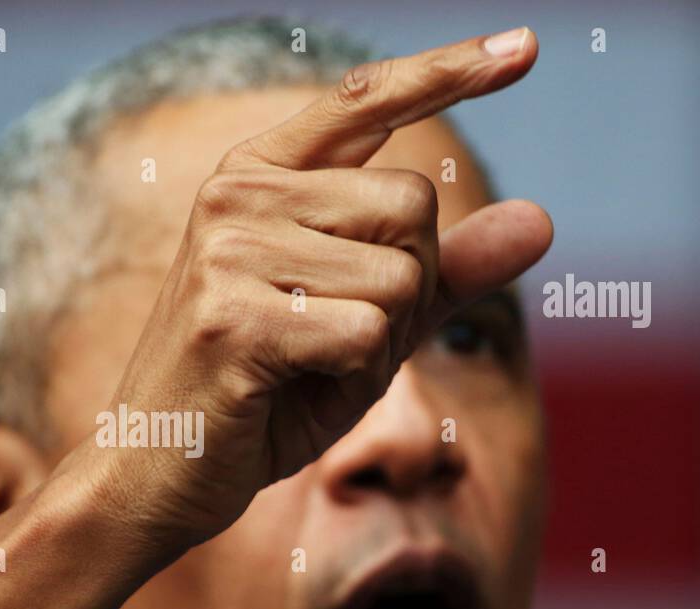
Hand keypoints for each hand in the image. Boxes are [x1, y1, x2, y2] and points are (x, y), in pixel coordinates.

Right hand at [83, 28, 553, 552]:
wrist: (155, 473)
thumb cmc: (261, 395)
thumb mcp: (362, 323)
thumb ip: (443, 269)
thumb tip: (543, 218)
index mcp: (258, 177)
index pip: (363, 100)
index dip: (447, 71)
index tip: (527, 45)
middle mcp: (237, 195)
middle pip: (413, 204)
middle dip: (408, 286)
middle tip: (333, 338)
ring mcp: (227, 251)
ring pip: (399, 276)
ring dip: (380, 343)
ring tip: (303, 367)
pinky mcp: (231, 316)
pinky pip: (367, 334)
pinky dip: (353, 377)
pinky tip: (284, 390)